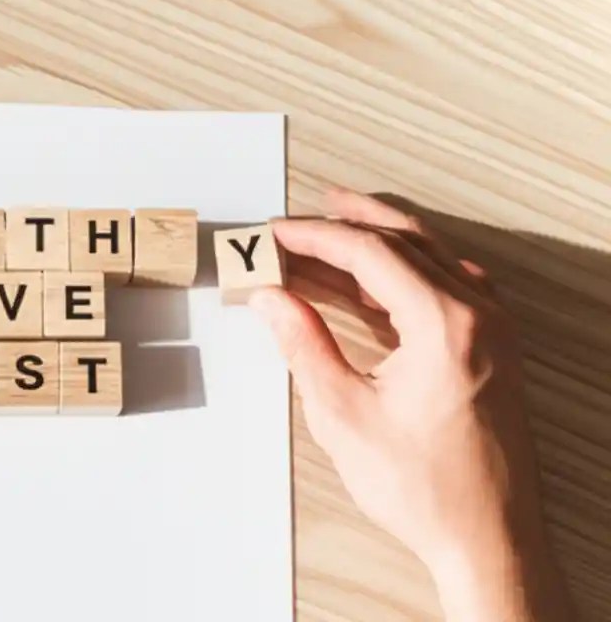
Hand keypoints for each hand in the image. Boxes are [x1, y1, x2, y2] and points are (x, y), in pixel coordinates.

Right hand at [250, 190, 572, 620]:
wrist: (489, 538)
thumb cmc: (428, 489)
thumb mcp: (343, 414)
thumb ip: (303, 345)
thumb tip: (271, 300)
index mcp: (445, 324)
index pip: (369, 252)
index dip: (314, 237)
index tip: (275, 234)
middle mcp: (478, 314)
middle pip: (402, 240)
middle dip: (343, 226)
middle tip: (295, 225)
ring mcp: (492, 327)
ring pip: (427, 256)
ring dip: (372, 243)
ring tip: (321, 240)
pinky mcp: (492, 345)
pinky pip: (445, 283)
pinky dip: (401, 272)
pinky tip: (368, 282)